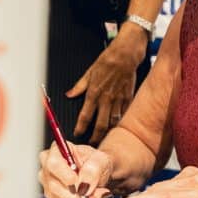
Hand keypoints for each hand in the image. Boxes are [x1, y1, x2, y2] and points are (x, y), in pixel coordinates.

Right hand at [38, 142, 112, 197]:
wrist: (96, 171)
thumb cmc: (95, 161)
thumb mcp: (101, 160)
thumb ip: (93, 169)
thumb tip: (83, 184)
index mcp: (58, 149)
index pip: (54, 163)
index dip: (65, 175)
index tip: (77, 181)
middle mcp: (48, 164)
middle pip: (53, 182)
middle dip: (74, 191)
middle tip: (89, 192)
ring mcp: (47, 180)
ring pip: (57, 195)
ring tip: (93, 193)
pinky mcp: (51, 194)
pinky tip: (86, 197)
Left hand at [67, 25, 147, 143]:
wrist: (125, 55)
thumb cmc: (107, 61)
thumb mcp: (89, 72)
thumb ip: (79, 86)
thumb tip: (69, 95)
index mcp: (94, 93)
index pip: (85, 116)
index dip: (80, 127)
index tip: (77, 133)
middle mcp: (106, 99)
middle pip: (101, 124)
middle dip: (96, 136)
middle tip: (93, 142)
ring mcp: (119, 99)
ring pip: (114, 122)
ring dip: (109, 131)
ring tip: (105, 137)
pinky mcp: (128, 98)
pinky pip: (124, 114)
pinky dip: (121, 121)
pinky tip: (118, 125)